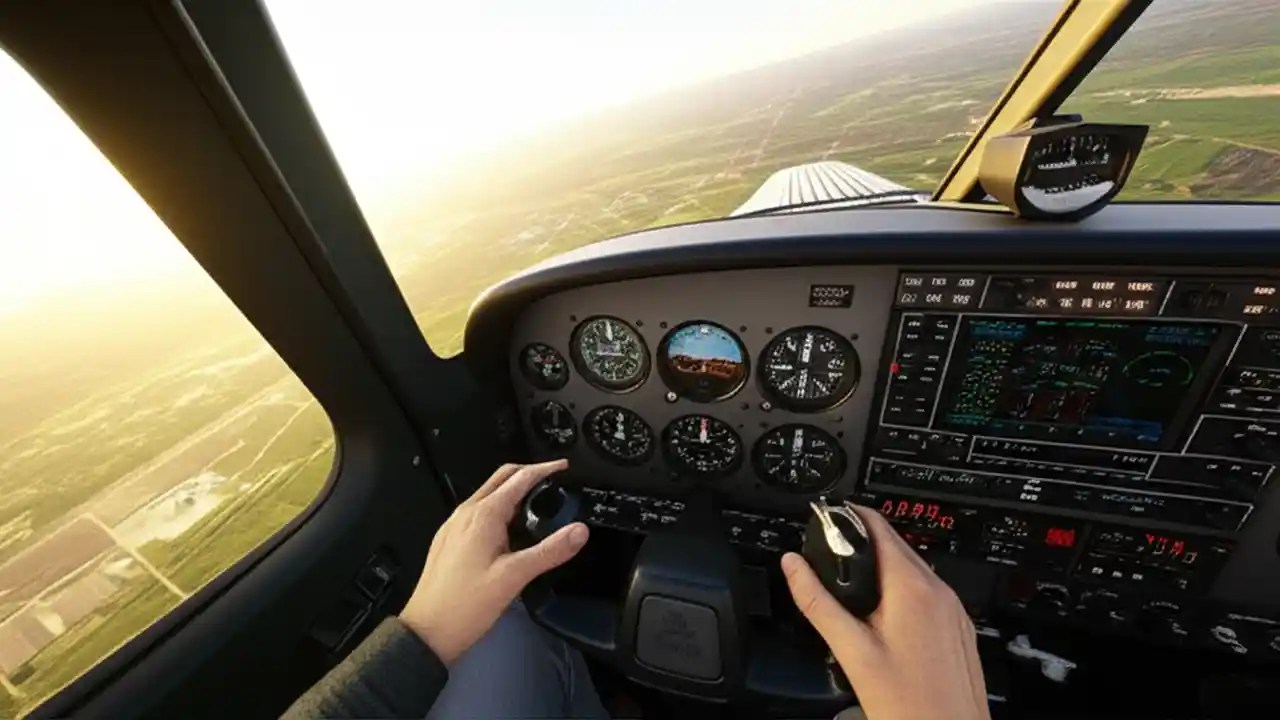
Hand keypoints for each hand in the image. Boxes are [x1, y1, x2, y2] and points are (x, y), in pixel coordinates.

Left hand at [399, 460, 588, 665]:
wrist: (427, 631)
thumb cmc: (468, 604)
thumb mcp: (514, 577)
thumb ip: (549, 551)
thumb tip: (581, 530)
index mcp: (483, 515)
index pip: (519, 479)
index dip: (544, 469)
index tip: (564, 467)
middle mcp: (466, 513)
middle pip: (500, 478)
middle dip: (528, 473)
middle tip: (553, 479)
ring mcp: (454, 525)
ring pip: (488, 494)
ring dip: (513, 490)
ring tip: (538, 502)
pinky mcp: (449, 539)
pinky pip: (477, 512)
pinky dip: (499, 507)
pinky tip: (510, 528)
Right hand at [781, 506, 988, 719]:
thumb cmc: (910, 707)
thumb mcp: (852, 651)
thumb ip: (819, 603)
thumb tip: (793, 566)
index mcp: (914, 589)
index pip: (879, 527)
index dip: (849, 515)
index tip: (826, 516)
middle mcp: (941, 593)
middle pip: (897, 545)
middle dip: (861, 541)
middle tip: (829, 549)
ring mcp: (954, 611)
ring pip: (913, 569)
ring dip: (881, 565)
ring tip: (850, 582)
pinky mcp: (959, 629)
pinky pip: (927, 592)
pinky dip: (901, 589)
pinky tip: (882, 614)